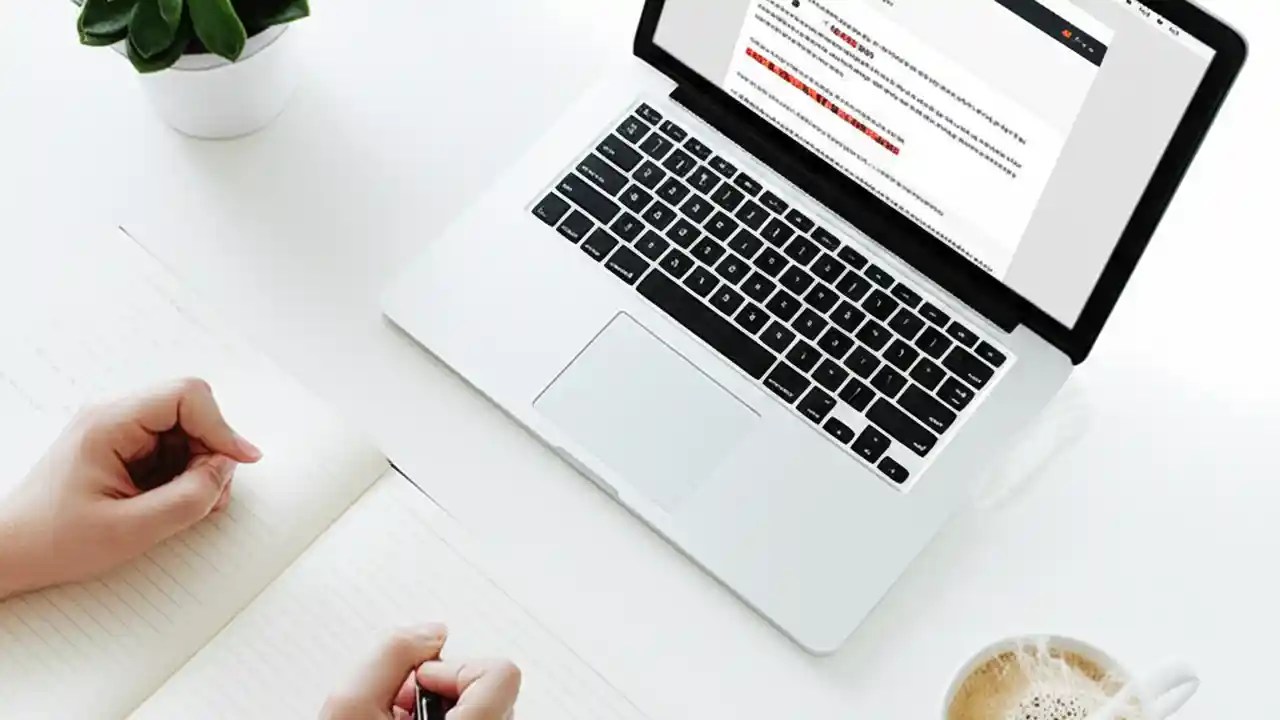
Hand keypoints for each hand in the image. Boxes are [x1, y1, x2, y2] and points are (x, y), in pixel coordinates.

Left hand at [0, 378, 261, 597]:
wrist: (11, 552)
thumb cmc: (54, 541)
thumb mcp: (132, 529)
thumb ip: (189, 498)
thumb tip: (226, 468)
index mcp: (108, 424)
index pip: (186, 396)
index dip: (222, 427)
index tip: (240, 461)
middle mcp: (113, 416)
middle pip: (190, 410)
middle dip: (211, 450)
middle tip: (209, 494)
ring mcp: (116, 430)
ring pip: (184, 430)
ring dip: (198, 464)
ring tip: (186, 505)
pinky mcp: (120, 447)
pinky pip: (170, 447)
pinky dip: (183, 472)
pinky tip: (170, 502)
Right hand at [322, 626, 520, 719]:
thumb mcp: (349, 707)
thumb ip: (392, 652)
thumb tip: (430, 636)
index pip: (500, 676)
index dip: (453, 669)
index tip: (419, 684)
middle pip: (490, 691)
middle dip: (440, 691)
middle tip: (397, 715)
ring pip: (484, 711)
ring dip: (441, 712)